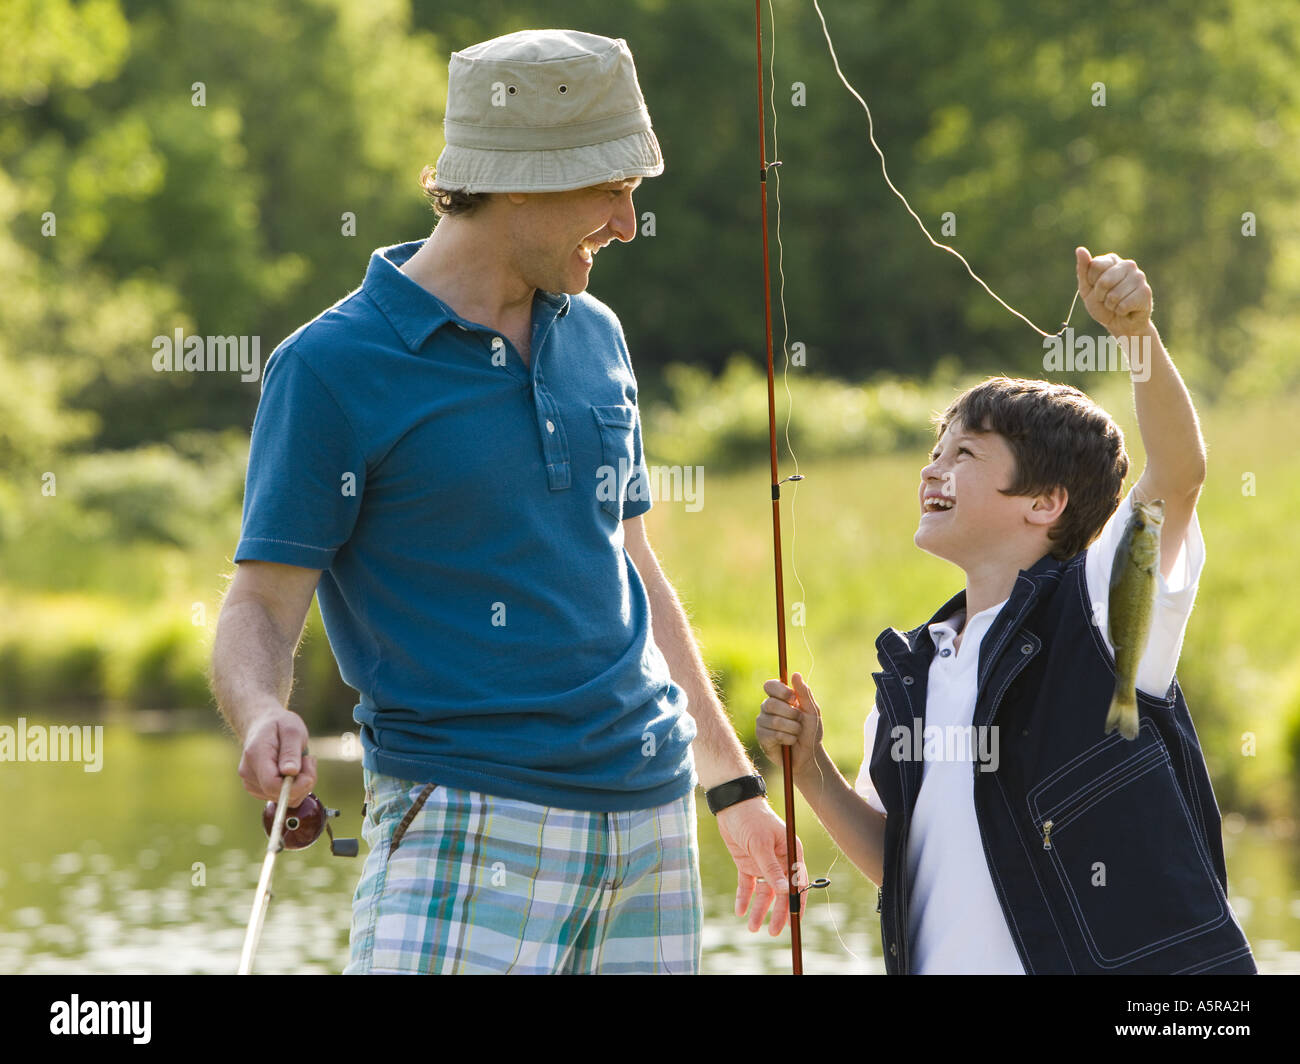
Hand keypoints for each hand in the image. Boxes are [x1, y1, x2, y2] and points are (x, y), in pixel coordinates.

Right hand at [238, 705, 316, 804]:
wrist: (263, 725)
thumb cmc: (279, 725)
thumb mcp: (291, 730)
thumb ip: (291, 752)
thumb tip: (290, 773)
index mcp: (256, 756)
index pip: (272, 784)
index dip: (294, 786)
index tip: (309, 775)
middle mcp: (249, 773)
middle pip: (278, 793)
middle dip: (302, 783)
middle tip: (309, 760)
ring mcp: (251, 783)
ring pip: (283, 798)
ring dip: (300, 784)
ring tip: (302, 761)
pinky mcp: (258, 789)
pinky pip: (282, 797)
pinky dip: (295, 787)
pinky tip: (295, 770)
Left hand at [715, 797, 806, 935]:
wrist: (731, 805)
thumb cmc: (751, 819)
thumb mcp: (761, 844)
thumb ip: (771, 869)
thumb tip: (786, 891)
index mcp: (791, 853)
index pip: (798, 883)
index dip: (797, 902)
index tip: (794, 921)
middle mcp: (780, 860)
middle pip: (781, 892)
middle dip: (777, 912)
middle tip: (772, 932)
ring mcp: (763, 863)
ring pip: (764, 892)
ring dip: (759, 909)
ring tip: (752, 928)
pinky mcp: (748, 863)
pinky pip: (748, 885)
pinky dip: (744, 898)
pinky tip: (740, 911)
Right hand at [757, 672, 822, 777]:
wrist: (809, 754)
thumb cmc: (811, 731)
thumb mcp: (812, 710)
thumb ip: (804, 692)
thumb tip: (795, 674)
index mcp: (779, 698)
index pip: (770, 685)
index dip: (780, 691)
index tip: (793, 699)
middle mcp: (767, 707)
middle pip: (771, 703)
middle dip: (791, 714)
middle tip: (799, 721)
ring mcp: (762, 722)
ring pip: (774, 721)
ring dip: (792, 729)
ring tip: (796, 734)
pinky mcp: (761, 737)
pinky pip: (773, 734)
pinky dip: (787, 738)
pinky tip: (789, 742)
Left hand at [1076, 246, 1152, 336]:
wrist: (1119, 323)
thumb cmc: (1102, 305)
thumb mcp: (1086, 288)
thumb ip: (1083, 269)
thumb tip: (1080, 249)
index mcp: (1112, 260)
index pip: (1095, 265)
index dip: (1091, 282)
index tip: (1096, 288)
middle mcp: (1128, 265)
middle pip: (1104, 281)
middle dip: (1100, 295)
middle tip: (1106, 299)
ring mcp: (1139, 277)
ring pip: (1114, 295)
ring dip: (1111, 305)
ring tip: (1117, 304)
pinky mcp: (1146, 292)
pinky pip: (1123, 305)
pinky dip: (1120, 311)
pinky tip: (1126, 310)